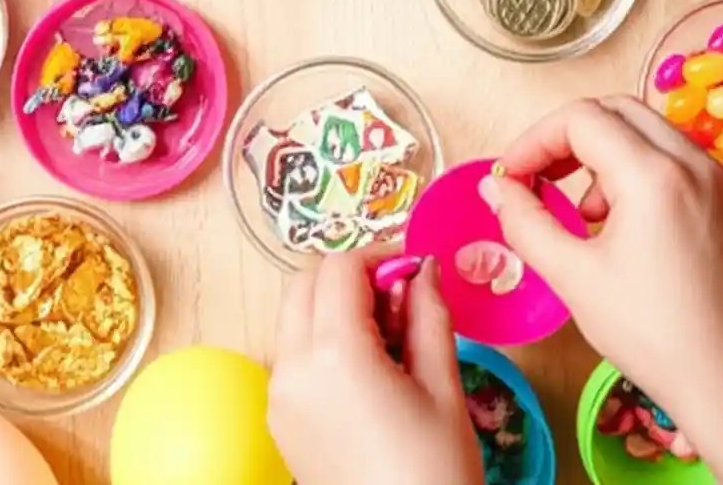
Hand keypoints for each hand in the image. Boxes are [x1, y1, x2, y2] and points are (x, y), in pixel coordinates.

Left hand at [268, 254, 482, 484]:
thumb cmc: (434, 467)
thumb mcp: (442, 385)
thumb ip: (428, 314)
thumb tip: (422, 266)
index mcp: (334, 353)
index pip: (339, 268)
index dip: (379, 258)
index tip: (414, 274)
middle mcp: (292, 367)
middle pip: (303, 283)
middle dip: (349, 278)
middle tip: (400, 301)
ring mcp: (279, 396)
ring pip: (293, 318)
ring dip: (332, 308)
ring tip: (389, 341)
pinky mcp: (280, 420)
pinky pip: (292, 356)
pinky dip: (321, 343)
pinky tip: (367, 372)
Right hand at [479, 97, 722, 483]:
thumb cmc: (650, 333)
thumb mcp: (573, 276)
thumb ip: (525, 222)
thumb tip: (494, 185)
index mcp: (654, 175)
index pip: (581, 119)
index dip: (533, 141)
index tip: (509, 177)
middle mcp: (692, 162)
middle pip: (615, 110)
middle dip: (566, 136)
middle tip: (536, 178)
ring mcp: (715, 179)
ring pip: (645, 130)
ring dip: (600, 153)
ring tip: (580, 213)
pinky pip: (670, 158)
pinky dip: (633, 170)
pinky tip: (618, 223)